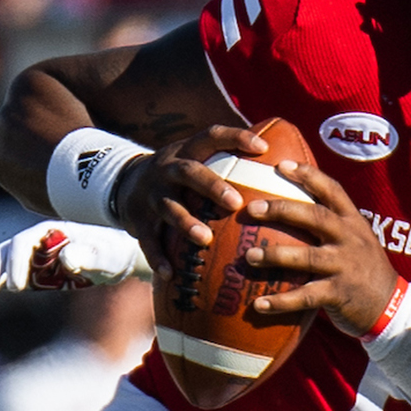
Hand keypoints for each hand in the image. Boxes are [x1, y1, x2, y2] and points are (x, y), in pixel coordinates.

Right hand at [0, 222, 143, 310]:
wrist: (113, 257)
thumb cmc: (110, 252)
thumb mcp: (104, 254)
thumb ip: (87, 254)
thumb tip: (66, 259)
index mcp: (49, 232)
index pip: (22, 243)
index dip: (17, 264)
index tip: (18, 289)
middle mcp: (33, 242)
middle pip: (3, 254)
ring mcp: (28, 258)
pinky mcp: (28, 274)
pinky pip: (2, 281)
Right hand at [112, 125, 268, 279]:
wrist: (125, 182)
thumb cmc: (181, 175)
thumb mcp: (197, 158)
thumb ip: (230, 161)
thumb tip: (284, 163)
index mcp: (188, 151)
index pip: (212, 136)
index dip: (236, 138)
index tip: (262, 148)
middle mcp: (168, 169)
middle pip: (189, 173)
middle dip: (211, 186)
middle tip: (235, 202)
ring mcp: (151, 194)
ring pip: (168, 207)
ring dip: (186, 222)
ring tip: (204, 239)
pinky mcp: (137, 220)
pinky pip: (148, 240)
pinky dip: (158, 257)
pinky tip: (171, 274)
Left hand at [241, 161, 400, 336]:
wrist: (391, 306)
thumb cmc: (363, 270)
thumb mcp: (355, 240)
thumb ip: (331, 225)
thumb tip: (288, 210)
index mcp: (353, 222)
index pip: (332, 190)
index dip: (308, 175)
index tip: (281, 165)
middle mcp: (350, 240)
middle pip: (316, 218)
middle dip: (282, 210)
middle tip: (253, 207)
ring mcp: (345, 267)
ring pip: (308, 257)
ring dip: (275, 255)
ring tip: (249, 255)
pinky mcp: (340, 294)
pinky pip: (306, 296)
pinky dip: (281, 301)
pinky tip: (258, 304)